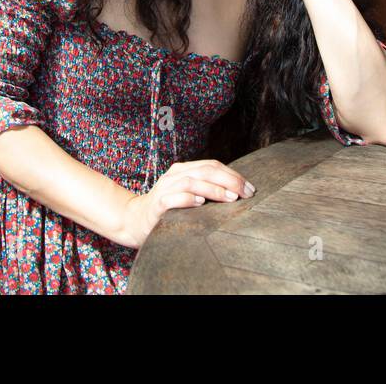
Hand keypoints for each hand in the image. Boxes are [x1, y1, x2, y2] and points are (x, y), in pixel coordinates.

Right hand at [116, 160, 254, 248]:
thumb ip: (206, 189)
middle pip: (205, 170)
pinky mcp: (156, 204)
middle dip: (229, 180)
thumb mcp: (188, 194)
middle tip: (245, 193)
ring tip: (230, 198)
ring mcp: (164, 188)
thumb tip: (237, 192)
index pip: (212, 166)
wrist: (135, 220)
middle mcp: (174, 175)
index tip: (250, 189)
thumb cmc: (168, 209)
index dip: (233, 175)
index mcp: (183, 170)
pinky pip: (172, 198)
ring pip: (191, 181)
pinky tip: (200, 203)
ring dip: (213, 189)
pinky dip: (187, 199)